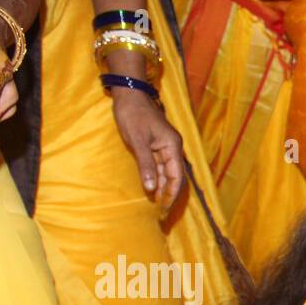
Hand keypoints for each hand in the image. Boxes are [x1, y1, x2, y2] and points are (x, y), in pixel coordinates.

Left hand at [110, 87, 185, 207]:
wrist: (129, 93)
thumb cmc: (132, 114)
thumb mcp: (137, 140)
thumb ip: (146, 165)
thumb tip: (152, 188)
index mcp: (172, 146)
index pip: (176, 176)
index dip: (172, 193)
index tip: (165, 208)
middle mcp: (172, 148)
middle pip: (175, 175)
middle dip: (170, 193)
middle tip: (162, 210)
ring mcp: (165, 146)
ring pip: (167, 171)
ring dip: (163, 186)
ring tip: (157, 202)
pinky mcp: (157, 144)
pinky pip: (160, 165)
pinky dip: (157, 176)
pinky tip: (153, 186)